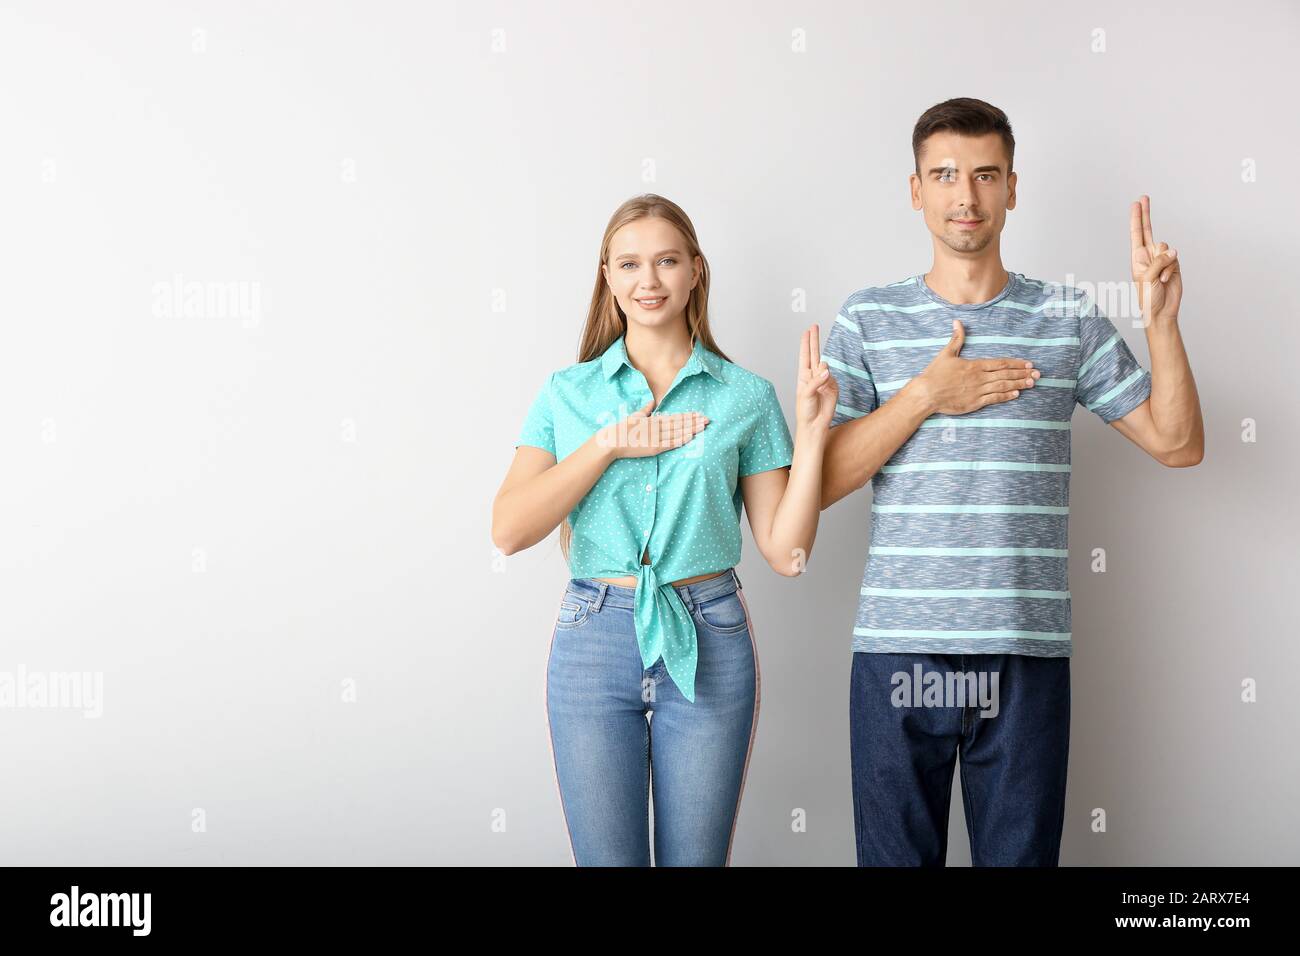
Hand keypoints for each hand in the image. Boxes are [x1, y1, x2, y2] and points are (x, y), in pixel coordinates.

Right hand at [594, 398, 707, 458]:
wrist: (613, 440)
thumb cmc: (622, 428)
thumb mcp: (634, 416)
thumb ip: (645, 410)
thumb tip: (652, 402)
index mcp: (654, 419)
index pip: (675, 417)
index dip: (688, 416)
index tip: (698, 414)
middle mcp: (657, 427)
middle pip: (680, 423)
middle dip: (694, 421)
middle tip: (708, 419)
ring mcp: (657, 437)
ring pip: (678, 432)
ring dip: (691, 429)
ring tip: (703, 426)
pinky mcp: (654, 448)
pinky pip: (671, 443)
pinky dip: (681, 440)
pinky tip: (691, 437)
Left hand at [796, 324, 836, 432]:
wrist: (815, 424)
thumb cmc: (805, 410)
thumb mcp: (806, 394)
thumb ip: (816, 380)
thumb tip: (826, 368)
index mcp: (804, 375)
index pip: (805, 355)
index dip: (806, 343)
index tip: (807, 331)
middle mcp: (814, 375)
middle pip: (815, 353)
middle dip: (815, 340)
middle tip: (815, 326)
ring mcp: (824, 380)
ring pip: (825, 367)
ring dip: (822, 372)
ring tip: (819, 385)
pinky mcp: (833, 386)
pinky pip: (833, 378)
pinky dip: (829, 382)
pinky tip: (826, 391)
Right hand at [911, 319, 1038, 414]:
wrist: (926, 393)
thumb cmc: (935, 374)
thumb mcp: (946, 354)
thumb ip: (956, 339)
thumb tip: (957, 322)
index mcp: (975, 365)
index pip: (1000, 363)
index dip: (1016, 363)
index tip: (1028, 363)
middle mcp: (980, 377)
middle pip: (1006, 374)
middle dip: (1023, 373)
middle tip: (1038, 374)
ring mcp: (978, 390)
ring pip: (1003, 386)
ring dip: (1019, 384)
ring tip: (1031, 383)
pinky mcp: (975, 403)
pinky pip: (994, 399)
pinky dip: (1006, 396)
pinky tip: (1016, 394)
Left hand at [1130, 194, 1181, 324]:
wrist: (1161, 311)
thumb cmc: (1148, 298)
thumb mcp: (1146, 279)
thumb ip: (1157, 261)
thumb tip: (1172, 250)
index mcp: (1137, 258)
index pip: (1136, 234)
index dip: (1137, 218)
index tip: (1136, 204)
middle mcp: (1148, 256)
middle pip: (1149, 230)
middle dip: (1146, 214)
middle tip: (1144, 197)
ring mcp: (1162, 259)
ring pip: (1166, 247)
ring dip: (1164, 264)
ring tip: (1159, 278)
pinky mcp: (1174, 265)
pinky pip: (1174, 259)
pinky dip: (1171, 270)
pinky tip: (1166, 280)